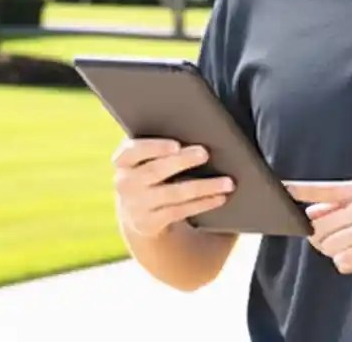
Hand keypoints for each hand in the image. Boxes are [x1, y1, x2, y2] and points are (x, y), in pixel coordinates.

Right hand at [111, 137, 234, 239]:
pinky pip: (180, 211)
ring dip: (203, 187)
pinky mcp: (150, 223)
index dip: (154, 148)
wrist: (136, 210)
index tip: (176, 145)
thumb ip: (160, 146)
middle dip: (182, 161)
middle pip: (155, 171)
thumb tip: (198, 127)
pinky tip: (220, 197)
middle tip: (205, 153)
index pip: (132, 151)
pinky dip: (203, 203)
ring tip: (227, 182)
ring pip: (173, 194)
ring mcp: (136, 205)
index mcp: (123, 160)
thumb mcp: (147, 158)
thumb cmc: (151, 169)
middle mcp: (125, 183)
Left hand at [285, 179, 351, 274]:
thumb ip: (348, 205)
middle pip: (318, 226)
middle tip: (338, 242)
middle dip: (320, 238)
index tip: (277, 190)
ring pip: (328, 245)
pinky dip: (347, 264)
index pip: (320, 189)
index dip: (296, 191)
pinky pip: (344, 260)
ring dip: (336, 252)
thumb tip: (314, 213)